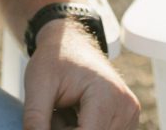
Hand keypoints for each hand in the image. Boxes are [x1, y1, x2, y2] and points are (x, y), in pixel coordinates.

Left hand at [21, 21, 139, 129]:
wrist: (71, 43)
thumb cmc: (55, 59)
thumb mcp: (37, 86)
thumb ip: (36, 120)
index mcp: (107, 95)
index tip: (44, 123)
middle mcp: (126, 108)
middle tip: (53, 113)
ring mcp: (130, 115)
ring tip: (63, 112)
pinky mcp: (128, 121)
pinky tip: (73, 117)